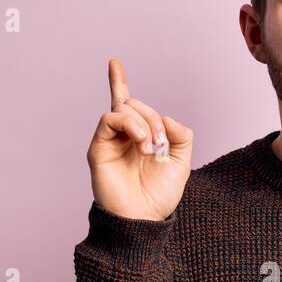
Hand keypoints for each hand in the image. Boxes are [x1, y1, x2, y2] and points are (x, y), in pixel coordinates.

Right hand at [87, 58, 192, 220]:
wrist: (143, 218)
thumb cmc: (160, 195)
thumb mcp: (181, 162)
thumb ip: (181, 136)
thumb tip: (167, 117)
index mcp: (140, 138)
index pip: (129, 106)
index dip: (118, 82)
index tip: (114, 62)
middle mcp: (122, 137)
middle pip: (136, 105)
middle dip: (154, 120)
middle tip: (161, 145)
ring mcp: (109, 141)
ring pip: (124, 108)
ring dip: (144, 123)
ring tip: (150, 148)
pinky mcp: (99, 148)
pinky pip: (110, 118)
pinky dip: (130, 123)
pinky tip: (141, 142)